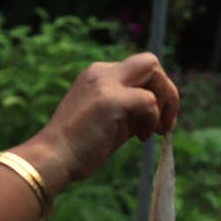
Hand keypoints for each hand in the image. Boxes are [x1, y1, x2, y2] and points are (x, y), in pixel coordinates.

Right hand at [26, 52, 178, 192]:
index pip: (139, 70)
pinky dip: (152, 119)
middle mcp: (102, 72)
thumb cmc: (79, 148)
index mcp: (99, 75)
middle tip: (165, 124)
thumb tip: (156, 113)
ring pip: (154, 71)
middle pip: (150, 62)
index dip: (155, 92)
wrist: (54, 158)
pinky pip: (149, 100)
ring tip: (157, 131)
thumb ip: (130, 112)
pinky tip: (141, 138)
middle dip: (167, 91)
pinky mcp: (111, 100)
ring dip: (165, 102)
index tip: (155, 122)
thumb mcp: (110, 122)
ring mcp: (106, 83)